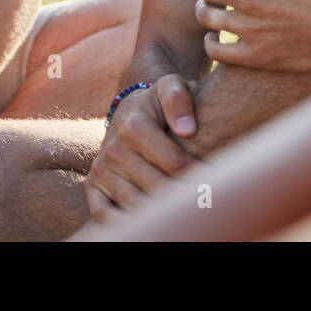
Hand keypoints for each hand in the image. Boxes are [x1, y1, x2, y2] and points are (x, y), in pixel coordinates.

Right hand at [83, 75, 197, 220]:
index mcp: (134, 126)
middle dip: (185, 196)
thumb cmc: (158, 101)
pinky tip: (149, 221)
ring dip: (161, 213)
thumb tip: (187, 131)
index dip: (201, 174)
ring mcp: (101, 170)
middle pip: (158, 188)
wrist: (130, 107)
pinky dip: (125, 224)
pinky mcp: (92, 185)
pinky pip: (104, 216)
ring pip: (135, 205)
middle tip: (206, 201)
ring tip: (185, 213)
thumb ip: (179, 101)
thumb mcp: (170, 86)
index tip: (218, 179)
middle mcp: (114, 150)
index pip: (176, 164)